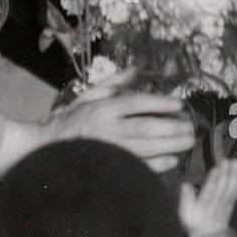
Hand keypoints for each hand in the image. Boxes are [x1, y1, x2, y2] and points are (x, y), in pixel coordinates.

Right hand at [48, 66, 194, 172]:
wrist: (46, 148)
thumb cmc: (70, 120)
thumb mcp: (88, 96)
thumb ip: (113, 84)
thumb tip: (135, 69)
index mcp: (103, 109)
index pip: (137, 103)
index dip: (160, 103)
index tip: (179, 105)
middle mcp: (107, 129)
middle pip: (146, 127)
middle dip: (172, 127)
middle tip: (190, 128)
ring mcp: (108, 150)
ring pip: (145, 148)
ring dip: (170, 146)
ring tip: (187, 142)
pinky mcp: (108, 167)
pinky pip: (137, 166)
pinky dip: (157, 165)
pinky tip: (172, 161)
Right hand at [179, 158, 236, 236]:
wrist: (209, 233)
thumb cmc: (194, 220)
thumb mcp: (183, 213)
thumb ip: (185, 198)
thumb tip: (186, 184)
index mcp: (203, 205)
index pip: (209, 192)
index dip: (213, 180)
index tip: (215, 169)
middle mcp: (216, 203)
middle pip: (222, 188)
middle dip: (225, 173)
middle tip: (226, 160)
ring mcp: (226, 202)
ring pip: (232, 188)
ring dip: (235, 174)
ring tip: (235, 161)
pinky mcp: (233, 201)